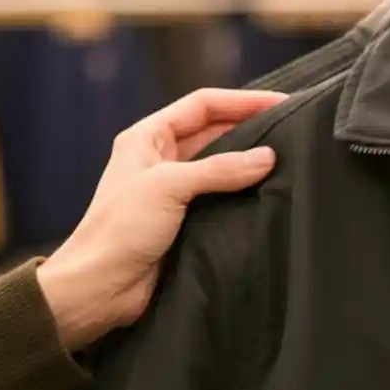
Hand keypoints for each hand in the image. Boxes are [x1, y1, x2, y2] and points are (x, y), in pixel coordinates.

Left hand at [36, 88, 286, 350]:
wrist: (100, 288)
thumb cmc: (118, 231)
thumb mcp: (168, 187)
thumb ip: (219, 170)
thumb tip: (266, 157)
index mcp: (146, 138)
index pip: (202, 105)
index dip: (241, 101)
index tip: (279, 103)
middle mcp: (160, 160)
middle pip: (214, 133)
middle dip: (250, 130)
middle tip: (290, 131)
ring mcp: (173, 193)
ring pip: (220, 167)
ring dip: (248, 164)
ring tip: (286, 161)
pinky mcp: (184, 223)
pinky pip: (220, 199)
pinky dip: (243, 195)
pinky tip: (266, 196)